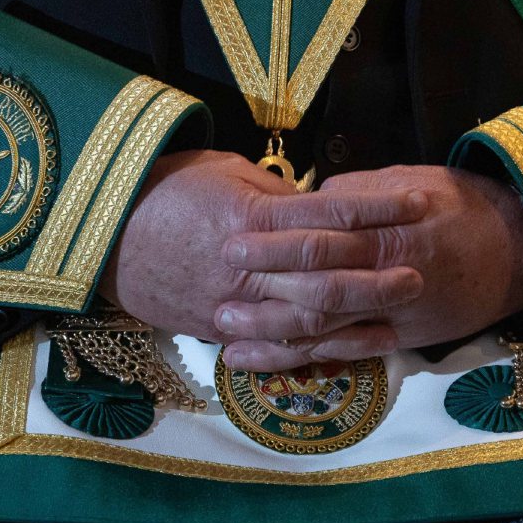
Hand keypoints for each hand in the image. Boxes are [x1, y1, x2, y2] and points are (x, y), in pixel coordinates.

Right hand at [101, 150, 426, 350]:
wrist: (101, 236)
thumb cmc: (162, 190)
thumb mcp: (222, 173)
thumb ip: (274, 193)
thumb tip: (317, 203)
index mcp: (250, 218)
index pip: (328, 214)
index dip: (377, 209)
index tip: (417, 203)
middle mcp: (247, 266)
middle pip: (326, 274)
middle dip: (377, 274)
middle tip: (420, 271)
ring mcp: (234, 303)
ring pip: (308, 318)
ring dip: (359, 317)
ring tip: (402, 313)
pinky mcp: (221, 330)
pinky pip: (278, 346)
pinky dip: (320, 350)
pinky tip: (356, 348)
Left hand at [216, 165, 522, 369]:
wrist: (522, 250)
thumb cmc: (464, 206)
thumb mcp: (415, 179)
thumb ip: (361, 191)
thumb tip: (312, 196)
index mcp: (393, 228)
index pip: (325, 235)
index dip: (277, 240)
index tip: (235, 236)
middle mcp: (393, 275)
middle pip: (319, 285)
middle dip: (265, 286)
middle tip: (219, 285)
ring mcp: (397, 313)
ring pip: (328, 327)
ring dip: (274, 330)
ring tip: (226, 328)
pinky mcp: (402, 339)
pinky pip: (347, 352)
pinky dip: (304, 357)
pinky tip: (266, 359)